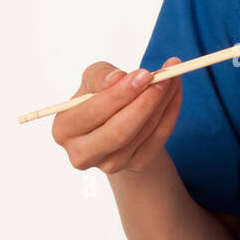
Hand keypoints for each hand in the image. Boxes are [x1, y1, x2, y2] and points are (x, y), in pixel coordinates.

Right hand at [51, 58, 182, 175]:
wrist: (114, 123)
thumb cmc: (98, 98)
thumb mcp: (91, 80)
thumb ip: (100, 76)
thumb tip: (118, 78)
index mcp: (65, 129)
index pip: (93, 112)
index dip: (120, 93)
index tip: (144, 74)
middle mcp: (83, 153)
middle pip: (120, 130)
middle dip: (145, 101)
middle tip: (162, 78)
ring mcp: (111, 164)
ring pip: (144, 132)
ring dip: (163, 101)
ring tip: (172, 76)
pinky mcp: (136, 165)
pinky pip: (160, 137)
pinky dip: (171, 111)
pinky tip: (174, 91)